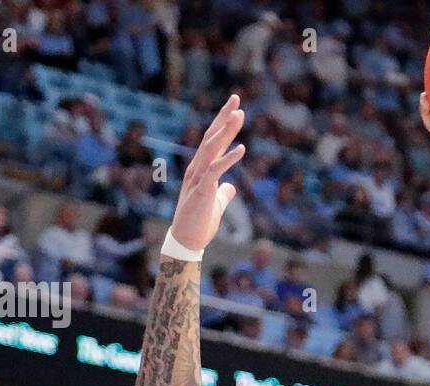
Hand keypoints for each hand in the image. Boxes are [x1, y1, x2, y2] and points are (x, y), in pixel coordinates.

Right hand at [168, 93, 247, 252]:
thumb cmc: (200, 224)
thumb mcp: (216, 205)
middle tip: (236, 98)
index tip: (234, 107)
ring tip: (240, 115)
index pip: (212, 140)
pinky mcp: (202, 191)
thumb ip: (223, 193)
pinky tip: (242, 149)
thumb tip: (231, 187)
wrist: (187, 242)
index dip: (222, 123)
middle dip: (223, 117)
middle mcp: (197, 169)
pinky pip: (215, 171)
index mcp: (201, 169)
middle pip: (211, 137)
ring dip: (226, 131)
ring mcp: (198, 178)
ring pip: (211, 148)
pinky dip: (228, 159)